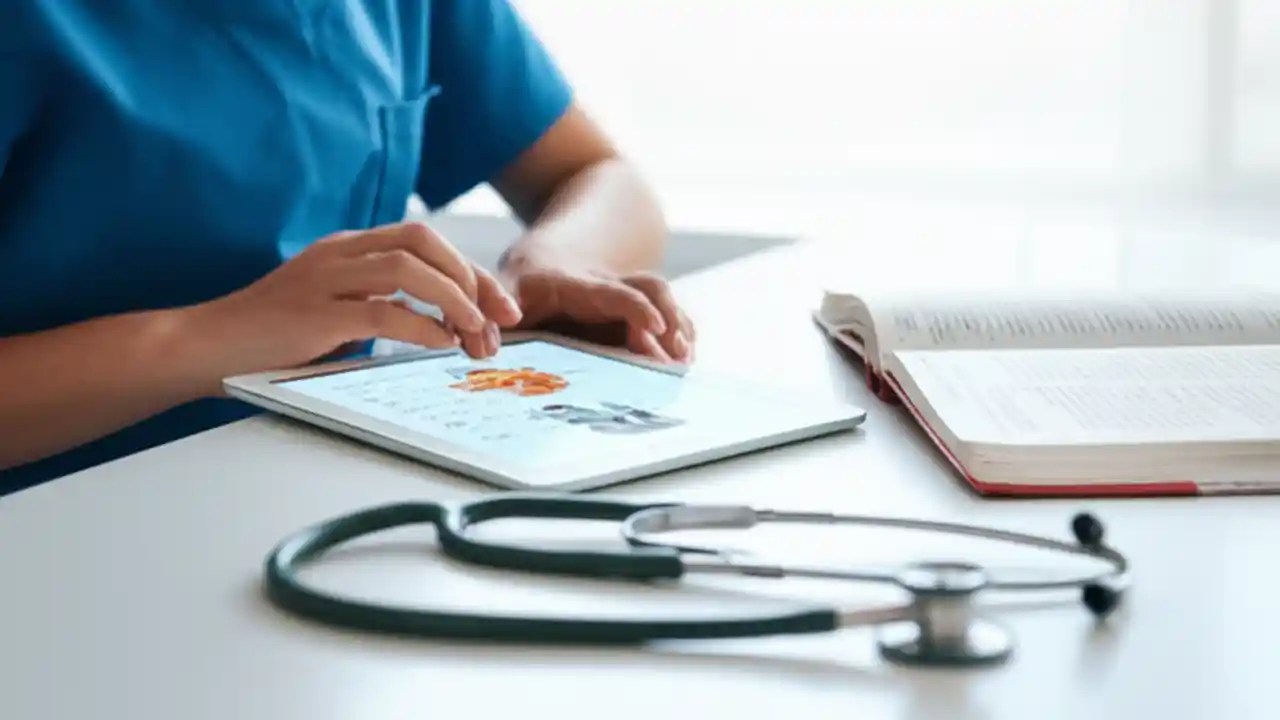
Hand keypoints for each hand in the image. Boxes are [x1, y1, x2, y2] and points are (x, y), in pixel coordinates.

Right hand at [184, 222, 521, 393]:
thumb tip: (442, 330)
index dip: (470, 271)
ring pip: (409, 268)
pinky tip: (441, 345)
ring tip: (476, 336)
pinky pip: (382, 310)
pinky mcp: (313, 313)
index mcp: (348, 248)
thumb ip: (382, 310)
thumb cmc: (269, 339)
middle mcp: (340, 253)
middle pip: (425, 242)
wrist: (201, 348)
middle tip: (502, 320)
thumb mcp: (336, 315)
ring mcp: (324, 279)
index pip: (426, 242)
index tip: (501, 308)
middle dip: (473, 279)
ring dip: (454, 301)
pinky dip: (422, 327)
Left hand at [504, 263, 694, 362]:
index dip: (635, 307)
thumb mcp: (503, 289)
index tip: (655, 326)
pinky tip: (683, 362)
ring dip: (679, 330)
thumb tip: (484, 345)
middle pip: (650, 289)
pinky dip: (679, 337)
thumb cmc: (524, 284)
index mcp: (578, 285)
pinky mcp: (637, 316)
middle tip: (678, 355)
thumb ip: (491, 312)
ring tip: (684, 364)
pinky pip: (666, 319)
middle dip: (670, 319)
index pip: (613, 291)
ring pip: (663, 303)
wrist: (548, 261)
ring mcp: (627, 300)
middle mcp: (610, 288)